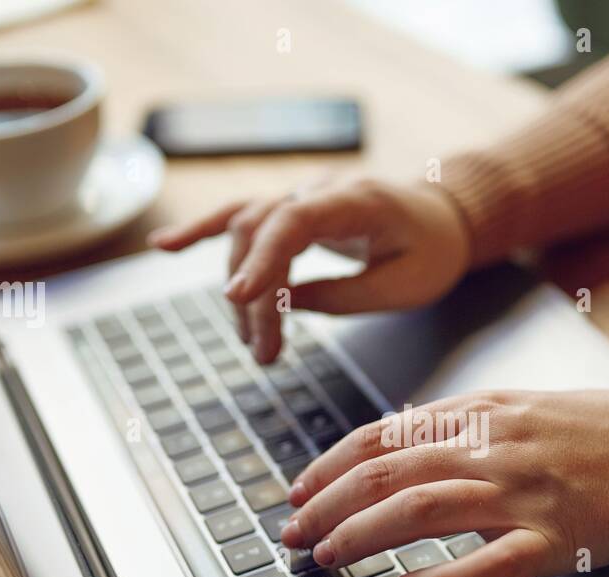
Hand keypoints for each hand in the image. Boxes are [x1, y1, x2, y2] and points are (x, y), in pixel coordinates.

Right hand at [148, 178, 471, 362]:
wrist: (444, 219)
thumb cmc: (433, 252)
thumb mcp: (405, 285)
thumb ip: (345, 294)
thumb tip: (285, 306)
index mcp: (356, 201)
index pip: (294, 222)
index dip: (262, 259)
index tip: (239, 299)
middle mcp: (319, 190)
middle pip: (261, 233)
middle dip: (256, 298)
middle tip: (265, 354)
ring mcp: (301, 196)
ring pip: (246, 232)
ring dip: (241, 291)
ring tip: (255, 344)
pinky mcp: (291, 211)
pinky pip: (241, 217)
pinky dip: (202, 231)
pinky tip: (164, 248)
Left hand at [280, 389, 608, 576]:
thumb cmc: (595, 431)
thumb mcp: (517, 405)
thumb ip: (456, 420)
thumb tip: (390, 437)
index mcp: (478, 415)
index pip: (381, 436)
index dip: (329, 465)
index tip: (298, 491)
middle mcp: (491, 449)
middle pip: (387, 473)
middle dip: (327, 505)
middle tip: (293, 534)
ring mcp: (521, 495)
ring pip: (421, 509)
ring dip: (363, 536)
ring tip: (326, 558)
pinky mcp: (551, 539)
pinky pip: (486, 564)